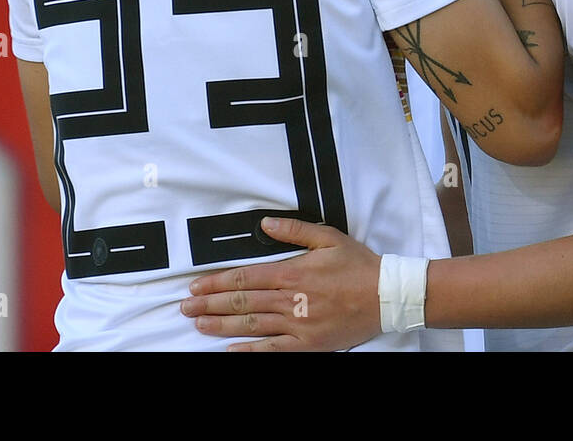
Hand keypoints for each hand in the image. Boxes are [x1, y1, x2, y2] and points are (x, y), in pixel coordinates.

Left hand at [180, 217, 381, 351]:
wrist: (387, 295)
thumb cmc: (358, 266)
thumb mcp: (328, 237)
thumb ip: (294, 230)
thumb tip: (266, 222)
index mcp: (293, 272)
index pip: (245, 278)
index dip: (217, 282)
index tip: (196, 286)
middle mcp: (291, 299)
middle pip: (242, 302)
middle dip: (210, 304)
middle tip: (186, 307)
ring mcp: (298, 323)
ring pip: (251, 325)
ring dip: (222, 325)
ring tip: (199, 325)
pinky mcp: (308, 343)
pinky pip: (273, 349)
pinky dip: (249, 350)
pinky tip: (230, 349)